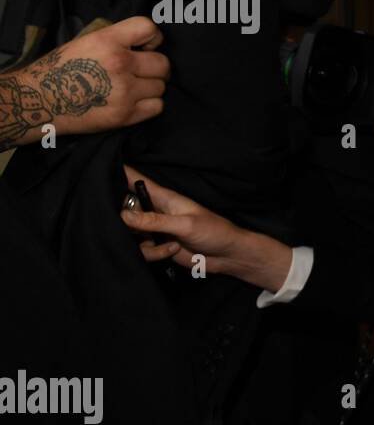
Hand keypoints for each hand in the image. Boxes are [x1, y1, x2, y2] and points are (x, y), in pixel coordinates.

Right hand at [43, 16, 167, 135]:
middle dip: (155, 67)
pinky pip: (157, 107)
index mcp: (108, 41)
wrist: (38, 100)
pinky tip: (134, 101)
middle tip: (142, 71)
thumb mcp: (85, 41)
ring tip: (132, 87)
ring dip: (150, 87)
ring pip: (160, 86)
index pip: (149, 28)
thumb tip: (144, 43)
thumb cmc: (59, 69)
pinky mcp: (125, 115)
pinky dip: (149, 105)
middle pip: (163, 63)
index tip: (146, 46)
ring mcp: (125, 92)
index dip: (153, 38)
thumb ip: (116, 40)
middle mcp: (120, 64)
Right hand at [118, 164, 292, 290]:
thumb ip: (154, 221)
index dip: (116, 172)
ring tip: (169, 243)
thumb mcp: (184, 224)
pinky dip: (153, 254)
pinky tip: (172, 250)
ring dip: (145, 244)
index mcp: (162, 197)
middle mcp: (153, 211)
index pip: (134, 179)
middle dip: (122, 221)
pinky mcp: (155, 246)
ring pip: (128, 234)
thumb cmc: (214, 231)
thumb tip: (123, 216)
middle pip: (122, 209)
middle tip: (138, 230)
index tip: (94, 169)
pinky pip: (140, 250)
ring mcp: (153, 229)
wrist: (227, 255)